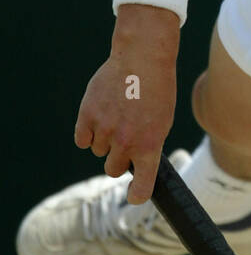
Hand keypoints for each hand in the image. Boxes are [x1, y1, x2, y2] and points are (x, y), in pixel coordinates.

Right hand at [74, 47, 176, 204]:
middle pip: (113, 170)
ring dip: (105, 140)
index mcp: (149, 146)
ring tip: (118, 116)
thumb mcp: (163, 121)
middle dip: (118, 159)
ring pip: (98, 151)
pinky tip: (100, 116)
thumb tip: (135, 167)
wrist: (142, 58)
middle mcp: (126, 142)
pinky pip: (82, 140)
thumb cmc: (157, 90)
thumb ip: (148, 146)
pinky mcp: (87, 116)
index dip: (137, 195)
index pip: (141, 187)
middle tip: (125, 138)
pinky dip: (88, 132)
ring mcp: (104, 129)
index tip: (134, 196)